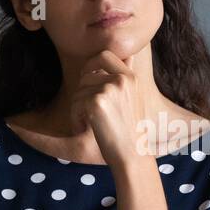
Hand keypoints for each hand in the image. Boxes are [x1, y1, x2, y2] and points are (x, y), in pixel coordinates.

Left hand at [71, 48, 145, 166]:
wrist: (132, 154)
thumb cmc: (130, 132)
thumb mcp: (134, 99)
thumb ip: (125, 79)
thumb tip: (123, 59)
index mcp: (131, 77)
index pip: (106, 55)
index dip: (91, 64)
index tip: (87, 77)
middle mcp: (122, 79)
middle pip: (87, 75)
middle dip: (81, 92)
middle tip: (85, 109)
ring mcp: (109, 89)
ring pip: (79, 91)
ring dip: (78, 109)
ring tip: (89, 124)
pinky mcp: (97, 102)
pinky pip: (75, 104)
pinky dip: (76, 118)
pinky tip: (86, 128)